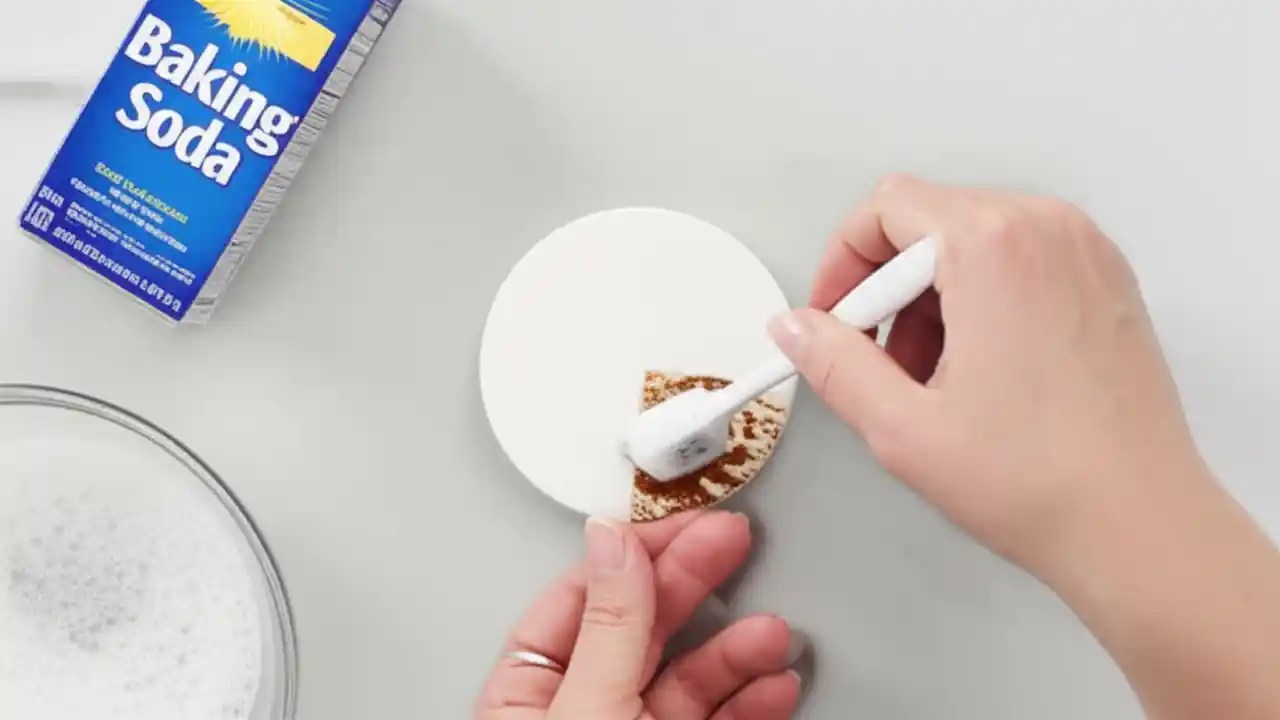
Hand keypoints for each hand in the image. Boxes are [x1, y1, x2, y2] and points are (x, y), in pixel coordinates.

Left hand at [475, 512, 803, 719]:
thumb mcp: (588, 712)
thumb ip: (608, 629)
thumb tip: (611, 542)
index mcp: (526, 696)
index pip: (581, 599)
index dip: (633, 554)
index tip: (680, 520)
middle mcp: (577, 711)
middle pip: (642, 628)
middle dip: (695, 585)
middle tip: (733, 539)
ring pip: (687, 677)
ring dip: (736, 649)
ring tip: (770, 631)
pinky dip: (750, 701)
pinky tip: (772, 683)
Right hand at [769, 174, 1195, 571]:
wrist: (1140, 525)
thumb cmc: (1040, 480)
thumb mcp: (901, 427)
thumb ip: (832, 363)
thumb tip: (796, 327)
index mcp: (994, 246)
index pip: (888, 207)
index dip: (843, 263)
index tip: (835, 319)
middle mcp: (1048, 230)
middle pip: (931, 222)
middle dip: (889, 291)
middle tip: (881, 364)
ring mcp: (1087, 254)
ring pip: (974, 245)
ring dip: (934, 301)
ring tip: (934, 382)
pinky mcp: (1107, 284)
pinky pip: (1021, 264)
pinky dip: (983, 303)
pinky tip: (979, 375)